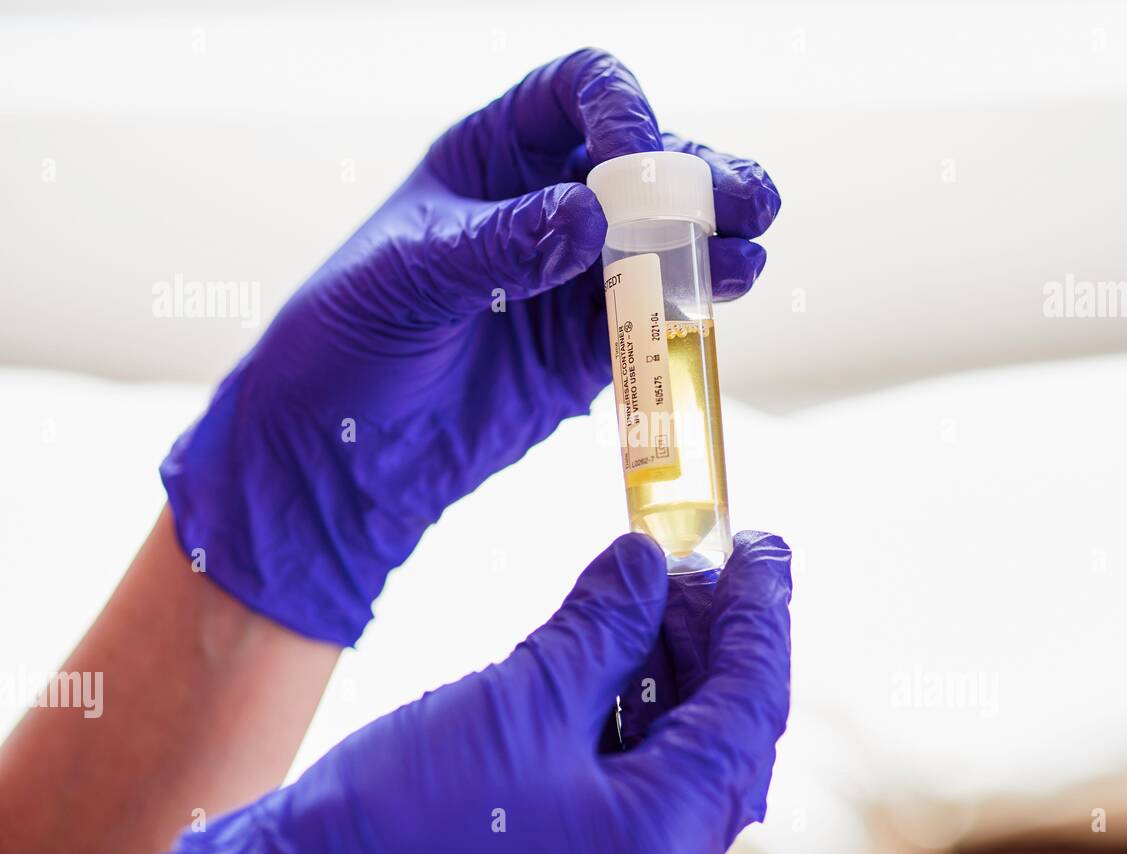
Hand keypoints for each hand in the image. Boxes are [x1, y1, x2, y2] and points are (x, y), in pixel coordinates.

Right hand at [143, 532, 792, 853]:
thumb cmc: (402, 820)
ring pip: (675, 743)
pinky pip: (628, 761)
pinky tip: (604, 641)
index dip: (760, 620)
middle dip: (714, 636)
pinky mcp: (573, 841)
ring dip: (667, 661)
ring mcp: (614, 852)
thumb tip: (646, 565)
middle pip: (722, 729)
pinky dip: (624, 695)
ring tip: (647, 587)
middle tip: (696, 560)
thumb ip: (598, 629)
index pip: (748, 709)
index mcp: (661, 831)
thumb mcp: (519, 702)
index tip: (760, 551)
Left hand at [161, 48, 780, 644]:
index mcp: (491, 158)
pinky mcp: (587, 348)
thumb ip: (499, 244)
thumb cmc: (346, 338)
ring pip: (664, 242)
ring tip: (745, 256)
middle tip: (747, 203)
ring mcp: (572, 278)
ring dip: (711, 244)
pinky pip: (653, 318)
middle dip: (699, 178)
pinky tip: (722, 299)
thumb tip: (592, 216)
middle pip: (644, 166)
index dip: (621, 110)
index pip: (575, 93)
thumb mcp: (408, 275)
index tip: (639, 163)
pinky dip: (691, 309)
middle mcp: (543, 205)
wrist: (341, 450)